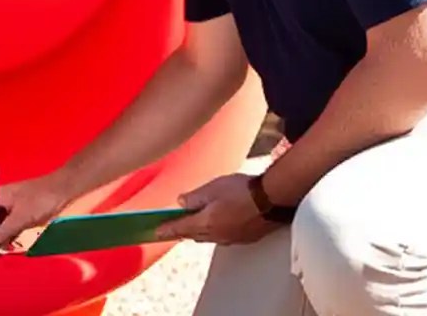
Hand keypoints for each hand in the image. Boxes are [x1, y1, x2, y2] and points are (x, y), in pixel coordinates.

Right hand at [0, 172, 74, 250]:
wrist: (63, 190)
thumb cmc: (42, 199)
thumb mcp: (21, 217)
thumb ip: (5, 230)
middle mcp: (2, 201)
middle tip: (1, 246)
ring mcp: (12, 207)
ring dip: (2, 237)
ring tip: (10, 247)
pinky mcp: (22, 213)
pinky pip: (10, 226)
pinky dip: (11, 235)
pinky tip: (16, 243)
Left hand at [155, 173, 280, 245]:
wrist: (272, 198)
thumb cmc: (243, 190)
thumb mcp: (213, 187)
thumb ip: (195, 197)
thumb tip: (181, 202)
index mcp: (206, 223)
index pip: (180, 229)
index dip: (166, 230)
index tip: (153, 233)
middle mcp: (217, 235)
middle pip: (193, 234)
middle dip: (182, 230)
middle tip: (171, 226)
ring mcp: (231, 238)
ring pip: (208, 236)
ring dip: (199, 230)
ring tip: (192, 222)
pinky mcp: (245, 237)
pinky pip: (223, 236)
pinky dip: (215, 230)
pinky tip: (216, 221)